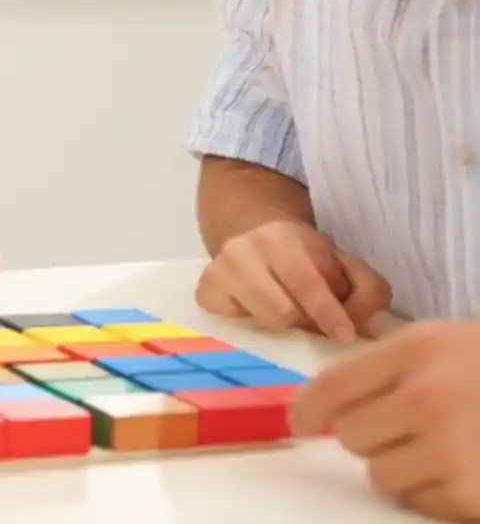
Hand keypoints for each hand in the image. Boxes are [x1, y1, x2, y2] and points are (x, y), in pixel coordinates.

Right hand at [195, 220, 390, 342]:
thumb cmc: (303, 256)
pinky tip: (256, 307)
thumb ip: (364, 287)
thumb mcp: (340, 261)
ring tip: (287, 309)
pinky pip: (236, 323)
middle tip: (318, 323)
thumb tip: (366, 325)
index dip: (328, 311)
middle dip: (307, 321)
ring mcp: (217, 271)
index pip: (306, 282)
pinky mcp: (204, 292)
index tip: (344, 335)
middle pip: (283, 311)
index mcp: (281, 237)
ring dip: (283, 323)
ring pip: (263, 321)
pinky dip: (251, 321)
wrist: (252, 234)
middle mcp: (242, 250)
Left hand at [291, 321, 479, 520]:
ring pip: (380, 474)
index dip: (307, 408)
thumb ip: (382, 368)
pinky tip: (465, 466)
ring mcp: (453, 449)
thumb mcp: (441, 345)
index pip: (334, 384)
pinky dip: (434, 491)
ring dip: (400, 466)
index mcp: (419, 350)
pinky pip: (418, 501)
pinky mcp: (469, 493)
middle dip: (371, 434)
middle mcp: (430, 397)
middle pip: (351, 436)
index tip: (299, 422)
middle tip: (408, 425)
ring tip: (442, 446)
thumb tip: (318, 407)